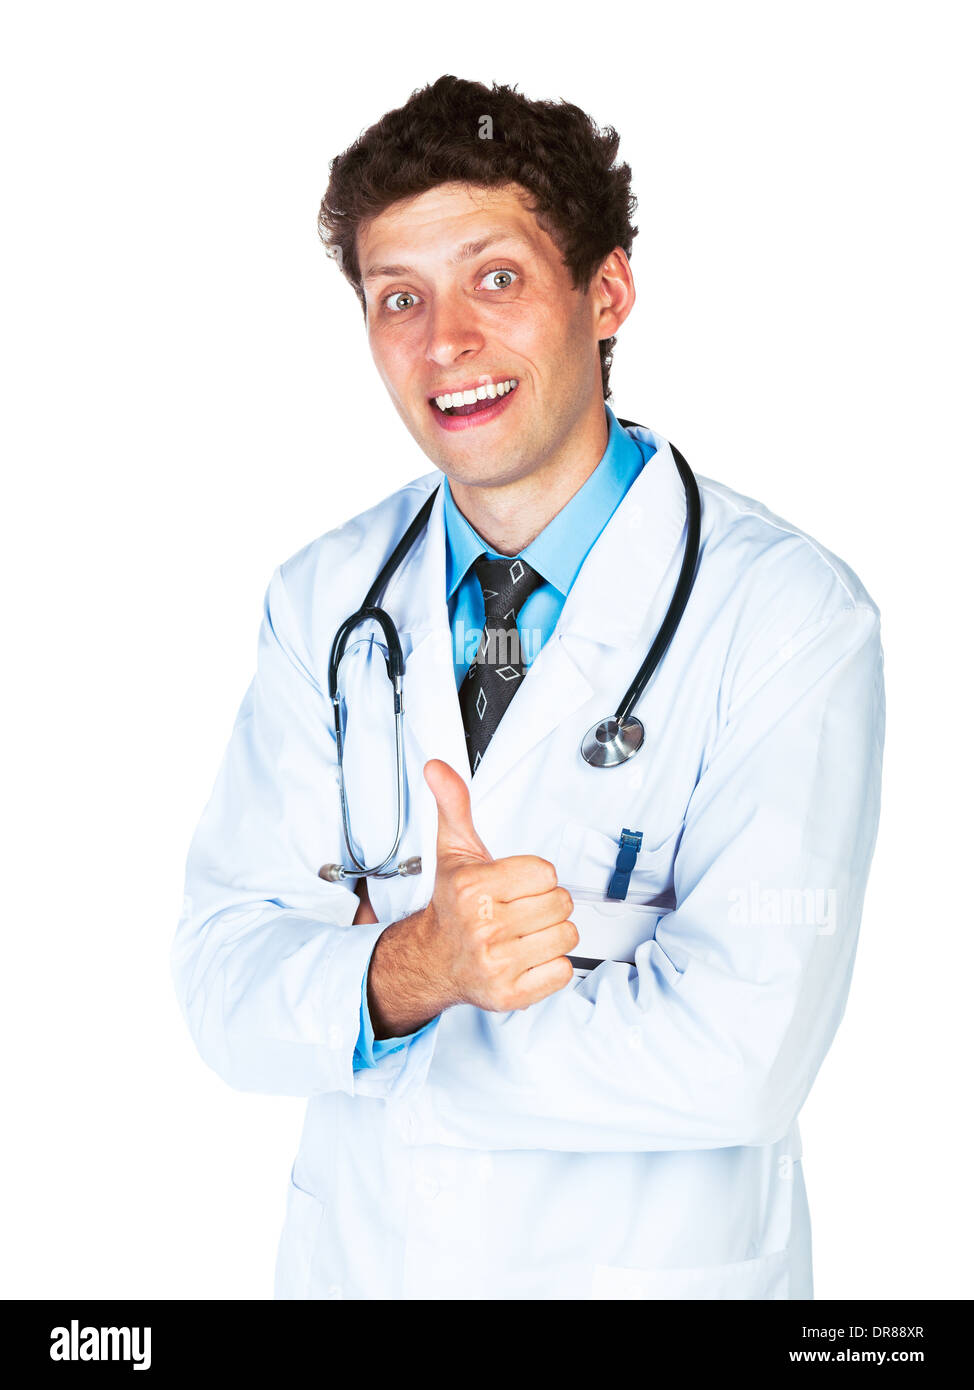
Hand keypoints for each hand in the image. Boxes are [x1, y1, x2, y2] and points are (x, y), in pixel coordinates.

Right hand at [366, 760, 577, 1037]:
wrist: (433, 960)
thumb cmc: (452, 905)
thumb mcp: (453, 850)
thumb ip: (454, 805)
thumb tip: (438, 767)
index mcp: (473, 888)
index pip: (545, 872)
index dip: (534, 876)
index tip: (513, 884)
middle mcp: (483, 927)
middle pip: (561, 904)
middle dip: (546, 904)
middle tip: (520, 909)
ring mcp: (497, 964)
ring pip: (567, 937)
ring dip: (552, 934)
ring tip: (524, 933)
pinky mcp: (510, 994)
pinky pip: (563, 972)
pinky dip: (551, 966)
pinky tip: (527, 957)